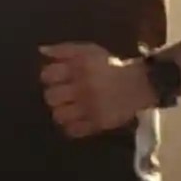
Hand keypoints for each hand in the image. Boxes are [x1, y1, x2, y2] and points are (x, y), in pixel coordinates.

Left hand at [39, 42, 157, 138]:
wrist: (139, 85)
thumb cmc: (110, 65)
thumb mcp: (89, 51)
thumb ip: (64, 50)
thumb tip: (41, 50)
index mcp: (78, 68)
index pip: (48, 75)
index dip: (49, 77)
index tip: (56, 79)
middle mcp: (81, 88)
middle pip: (50, 97)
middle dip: (54, 96)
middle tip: (63, 95)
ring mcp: (88, 108)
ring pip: (59, 116)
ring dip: (61, 112)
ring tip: (69, 109)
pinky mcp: (96, 124)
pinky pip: (73, 130)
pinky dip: (71, 127)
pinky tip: (77, 120)